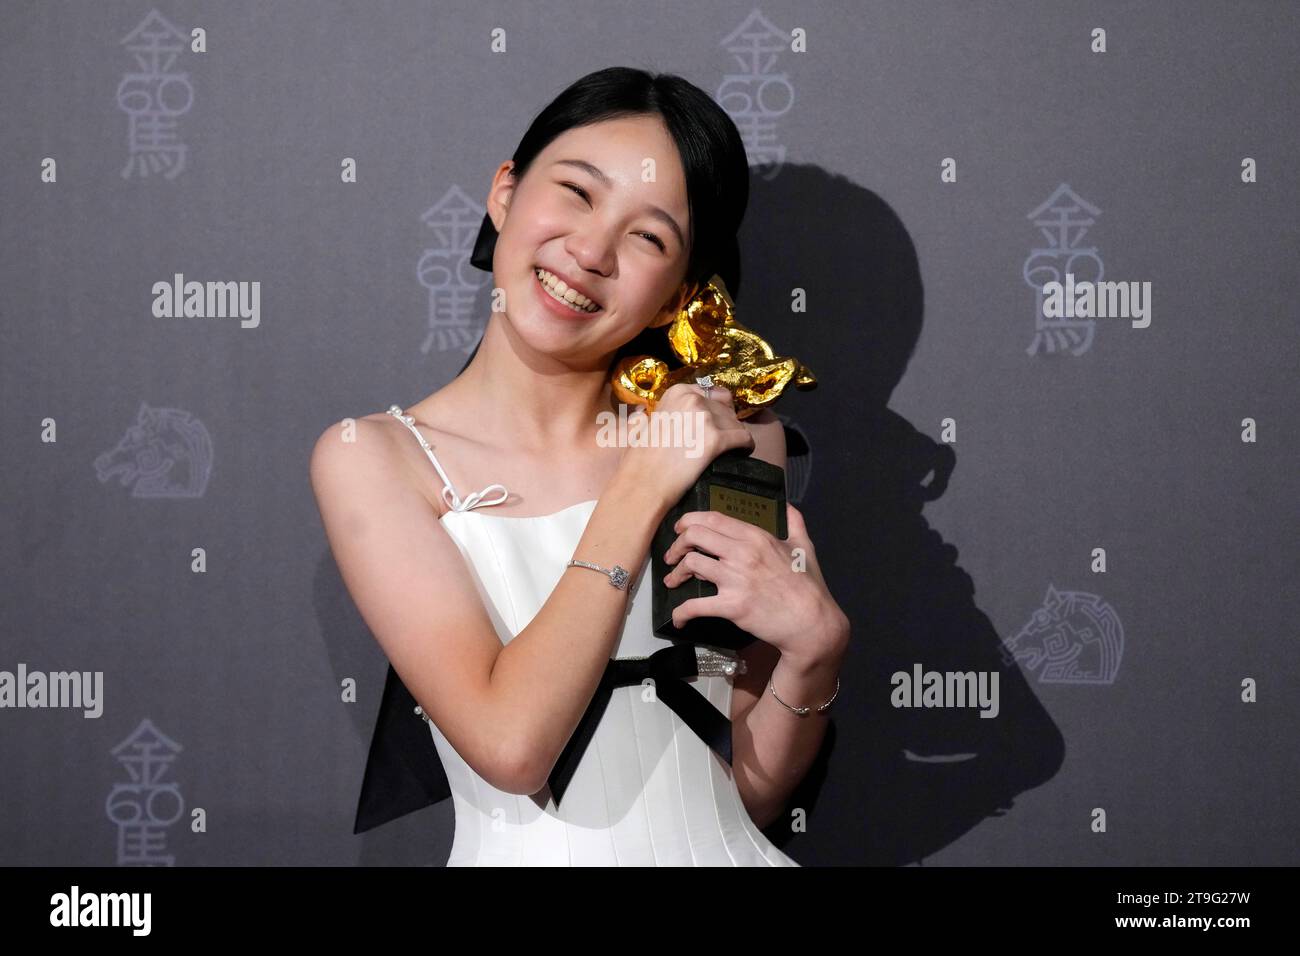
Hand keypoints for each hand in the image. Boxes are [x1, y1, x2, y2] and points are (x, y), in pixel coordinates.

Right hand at [615, 382, 754, 514]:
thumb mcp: (644, 424)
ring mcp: (705, 418)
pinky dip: (746, 447)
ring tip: (731, 450)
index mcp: (677, 392)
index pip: (712, 393)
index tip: (717, 422)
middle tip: (723, 439)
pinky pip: (744, 439)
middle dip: (727, 423)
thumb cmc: (638, 460)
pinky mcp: (716, 440)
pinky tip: (741, 454)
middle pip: (726, 408)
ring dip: (735, 436)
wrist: (642, 484)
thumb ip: (660, 413)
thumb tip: (650, 413)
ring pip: (736, 423)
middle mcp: (693, 400)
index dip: (717, 410)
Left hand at [662, 502, 849, 662]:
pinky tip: (679, 618)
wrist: (812, 623)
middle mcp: (743, 553)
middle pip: (695, 536)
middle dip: (677, 544)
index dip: (689, 521)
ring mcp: (736, 580)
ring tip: (673, 582)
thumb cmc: (808, 586)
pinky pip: (695, 606)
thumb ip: (795, 522)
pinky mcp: (732, 606)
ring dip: (676, 574)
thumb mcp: (804, 547)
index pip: (713, 518)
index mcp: (756, 537)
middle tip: (672, 556)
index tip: (681, 529)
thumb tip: (788, 505)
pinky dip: (681, 613)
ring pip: (691, 564)